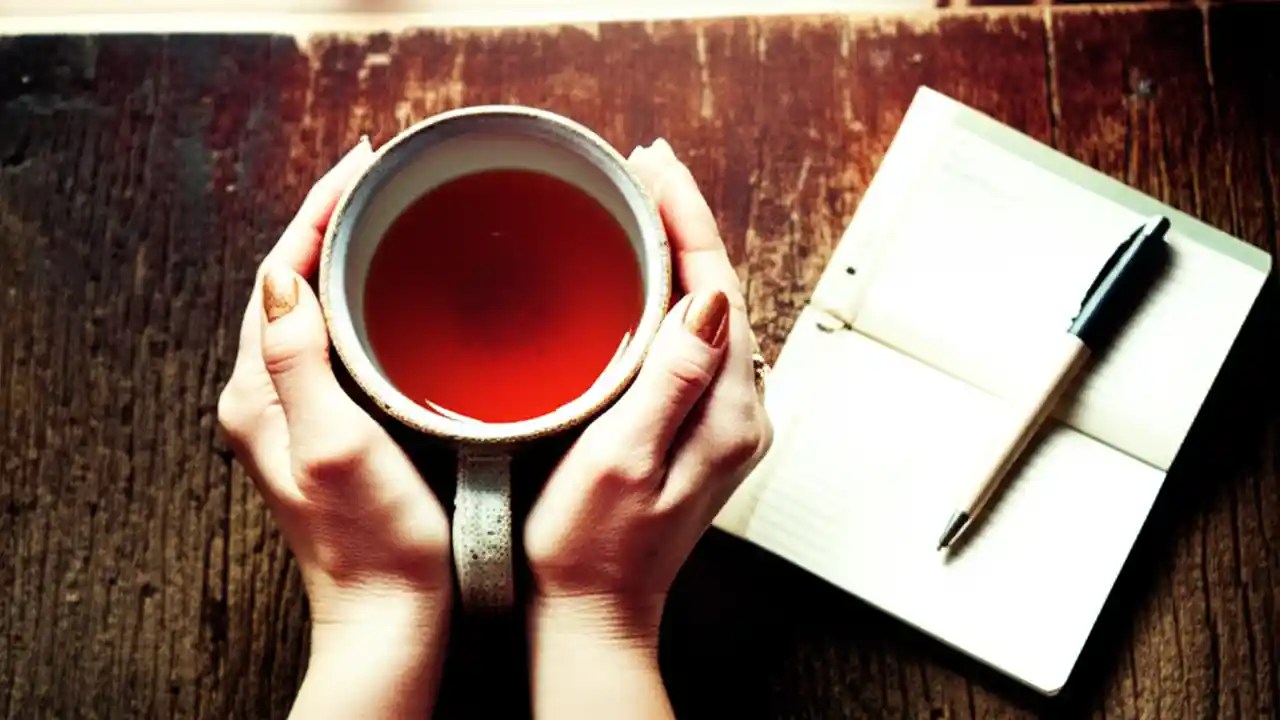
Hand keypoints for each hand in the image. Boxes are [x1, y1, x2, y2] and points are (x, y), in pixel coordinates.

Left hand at [216, 139, 451, 718]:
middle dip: (331, 220)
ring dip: (346, 255)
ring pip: (314, 307)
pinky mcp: (330, 427)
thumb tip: (283, 275)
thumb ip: (298, 360)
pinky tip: (397, 295)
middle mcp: (267, 396)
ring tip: (389, 215)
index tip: (362, 166)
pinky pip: (336, 339)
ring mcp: (297, 412)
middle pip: (291, 281)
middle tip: (380, 177)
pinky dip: (361, 300)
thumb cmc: (372, 542)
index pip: (279, 273)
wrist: (391, 615)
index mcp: (258, 392)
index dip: (318, 211)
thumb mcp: (332, 444)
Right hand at [524, 138, 772, 717]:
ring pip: (708, 312)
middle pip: (721, 291)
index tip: (655, 166)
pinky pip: (692, 341)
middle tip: (643, 167)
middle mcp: (739, 412)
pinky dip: (670, 294)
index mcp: (727, 413)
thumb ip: (670, 381)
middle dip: (686, 222)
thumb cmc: (592, 549)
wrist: (595, 614)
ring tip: (642, 202)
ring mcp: (722, 422)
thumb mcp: (622, 462)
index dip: (688, 219)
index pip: (718, 288)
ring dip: (680, 253)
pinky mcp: (698, 430)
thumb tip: (710, 299)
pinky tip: (642, 278)